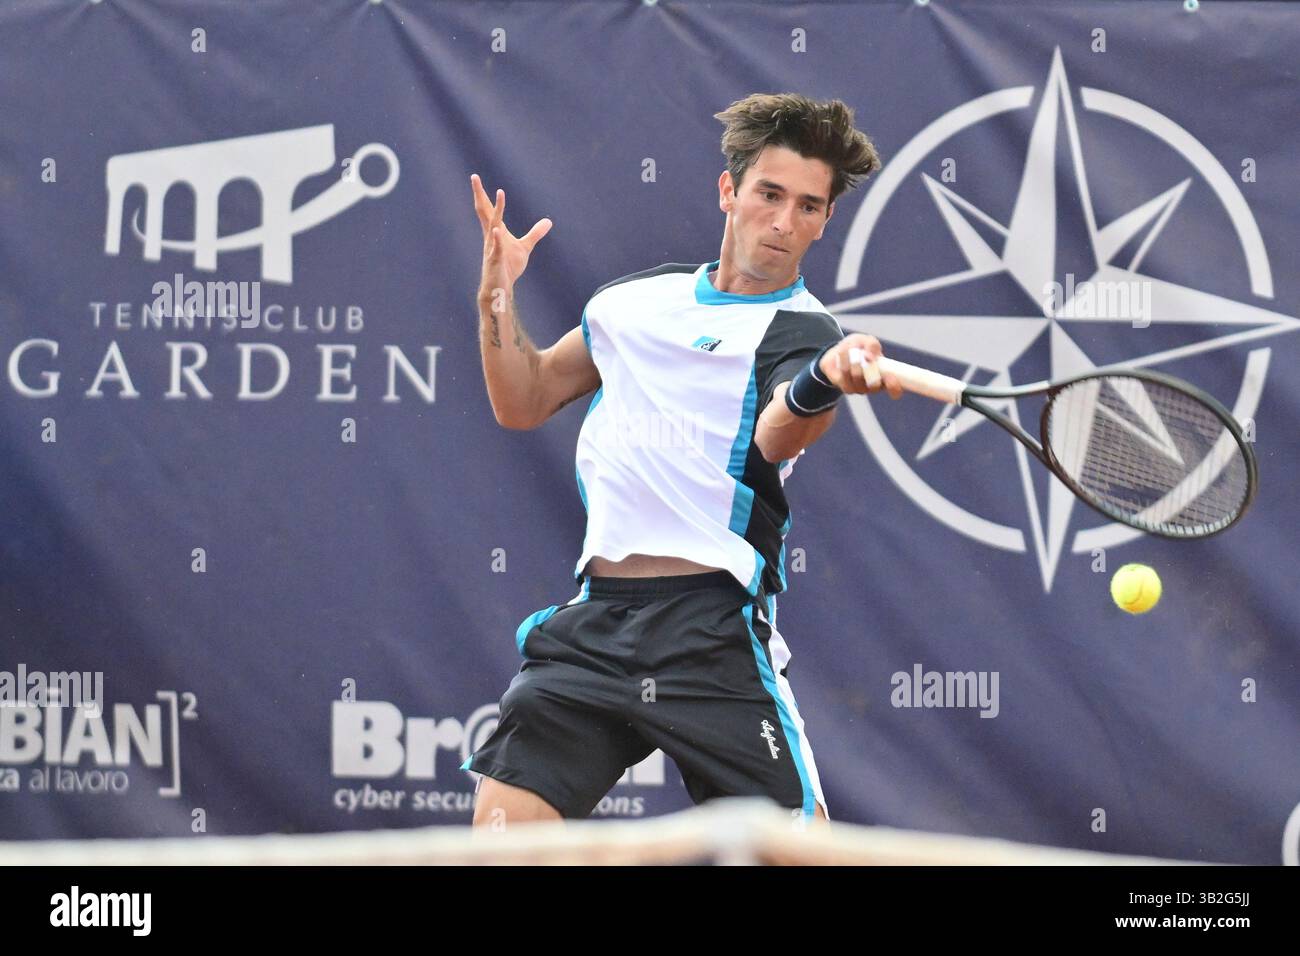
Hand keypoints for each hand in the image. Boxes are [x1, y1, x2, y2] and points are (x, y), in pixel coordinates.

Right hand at [471, 173, 552, 303]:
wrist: (500, 288)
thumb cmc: (508, 267)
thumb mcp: (525, 247)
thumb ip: (535, 233)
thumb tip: (549, 221)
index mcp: (495, 231)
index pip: (487, 209)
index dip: (483, 194)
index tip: (476, 177)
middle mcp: (490, 236)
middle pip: (484, 211)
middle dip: (479, 194)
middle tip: (474, 176)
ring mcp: (491, 248)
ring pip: (492, 225)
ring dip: (497, 210)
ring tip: (499, 193)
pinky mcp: (495, 261)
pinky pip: (495, 249)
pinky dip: (496, 240)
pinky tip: (498, 230)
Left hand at [817, 333, 902, 398]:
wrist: (838, 353)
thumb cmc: (858, 347)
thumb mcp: (867, 341)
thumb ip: (872, 345)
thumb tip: (870, 356)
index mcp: (886, 377)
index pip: (895, 390)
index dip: (894, 386)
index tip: (891, 377)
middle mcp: (875, 387)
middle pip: (874, 386)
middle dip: (870, 370)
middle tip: (865, 356)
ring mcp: (860, 389)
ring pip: (857, 377)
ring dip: (853, 360)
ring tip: (851, 348)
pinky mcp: (847, 388)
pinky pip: (844, 376)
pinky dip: (843, 360)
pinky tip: (842, 352)